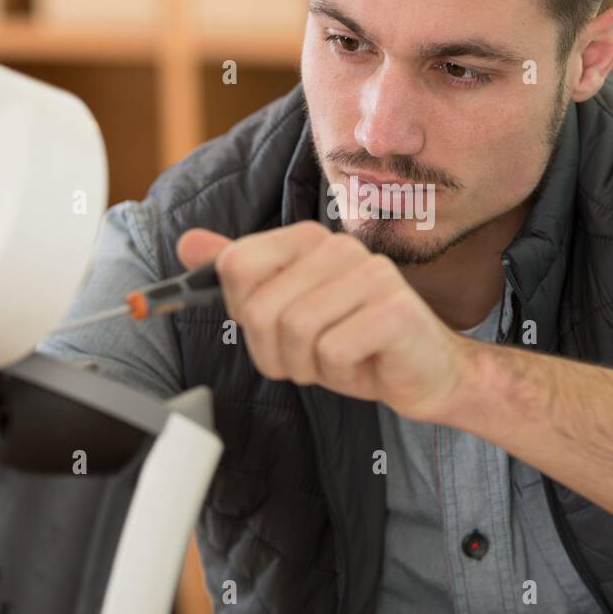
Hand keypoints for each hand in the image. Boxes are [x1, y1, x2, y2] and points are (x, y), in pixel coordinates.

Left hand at [177, 221, 472, 422]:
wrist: (424, 373)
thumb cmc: (355, 343)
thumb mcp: (286, 311)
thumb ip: (241, 275)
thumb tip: (188, 243)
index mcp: (308, 239)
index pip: (236, 267)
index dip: (245, 314)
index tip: (275, 328)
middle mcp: (340, 247)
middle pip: (260, 308)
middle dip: (275, 352)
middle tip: (310, 356)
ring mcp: (372, 274)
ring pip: (294, 332)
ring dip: (308, 365)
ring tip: (338, 358)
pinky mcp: (395, 310)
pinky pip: (332, 350)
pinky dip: (339, 371)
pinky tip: (364, 363)